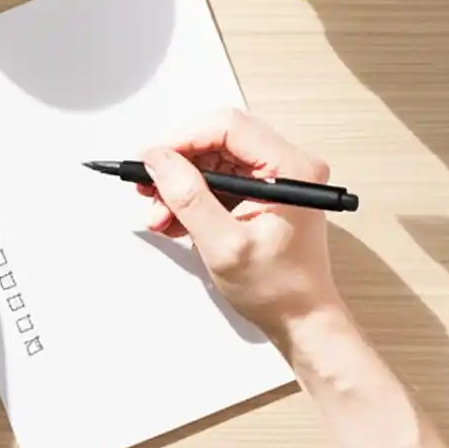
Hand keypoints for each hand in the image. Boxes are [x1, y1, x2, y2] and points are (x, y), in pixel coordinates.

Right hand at [138, 109, 342, 337]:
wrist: (299, 319)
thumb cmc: (279, 289)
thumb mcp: (224, 245)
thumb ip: (189, 198)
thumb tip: (158, 160)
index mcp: (291, 170)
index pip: (228, 127)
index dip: (183, 139)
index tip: (152, 160)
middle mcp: (287, 166)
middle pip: (217, 140)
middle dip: (177, 164)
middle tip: (149, 187)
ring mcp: (274, 178)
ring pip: (211, 159)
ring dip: (179, 183)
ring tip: (159, 213)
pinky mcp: (261, 191)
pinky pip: (216, 178)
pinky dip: (190, 196)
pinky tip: (175, 218)